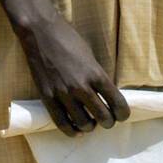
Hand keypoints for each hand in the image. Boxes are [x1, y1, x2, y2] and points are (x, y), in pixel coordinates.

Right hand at [0, 0, 129, 136]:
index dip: (123, 113)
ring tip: (90, 122)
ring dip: (90, 126)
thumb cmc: (67, 38)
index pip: (117, 103)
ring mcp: (63, 93)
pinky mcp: (47, 97)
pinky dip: (71, 130)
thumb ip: (96, 75)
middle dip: (108, 121)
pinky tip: (75, 129)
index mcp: (95, 74)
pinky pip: (61, 122)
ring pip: (84, 124)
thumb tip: (104, 94)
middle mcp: (81, 86)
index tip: (122, 114)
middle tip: (106, 119)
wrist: (39, 32)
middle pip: (103, 117)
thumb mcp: (90, 55)